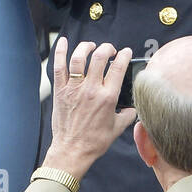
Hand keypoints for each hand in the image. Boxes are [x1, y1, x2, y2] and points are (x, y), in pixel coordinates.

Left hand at [44, 37, 136, 180]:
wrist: (72, 150)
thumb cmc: (93, 141)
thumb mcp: (117, 128)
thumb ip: (127, 115)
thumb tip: (133, 109)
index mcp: (107, 97)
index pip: (118, 68)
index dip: (124, 56)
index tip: (126, 52)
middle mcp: (91, 89)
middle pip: (99, 58)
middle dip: (107, 48)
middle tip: (110, 49)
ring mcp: (74, 88)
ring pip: (79, 58)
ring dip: (86, 47)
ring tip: (91, 46)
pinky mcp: (60, 91)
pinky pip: (58, 67)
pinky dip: (60, 52)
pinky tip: (63, 42)